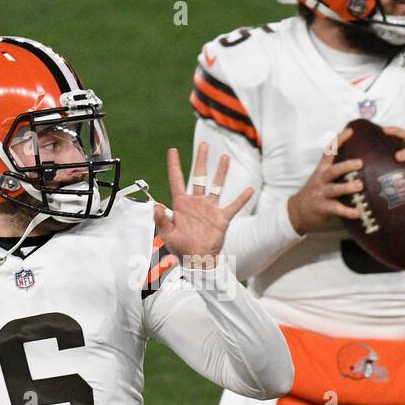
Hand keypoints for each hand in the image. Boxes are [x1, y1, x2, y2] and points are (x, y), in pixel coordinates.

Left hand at [153, 142, 253, 263]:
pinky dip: (241, 199)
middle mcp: (196, 202)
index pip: (176, 180)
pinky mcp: (221, 218)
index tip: (172, 150)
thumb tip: (155, 205)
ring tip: (225, 157)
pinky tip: (249, 189)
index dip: (174, 165)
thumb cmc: (180, 249)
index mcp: (181, 204)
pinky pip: (233, 206)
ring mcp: (210, 209)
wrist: (197, 260)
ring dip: (221, 172)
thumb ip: (161, 219)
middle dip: (201, 160)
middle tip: (204, 144)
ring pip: (217, 186)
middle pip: (199, 176)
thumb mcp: (167, 235)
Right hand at [287, 127, 365, 232]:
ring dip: (347, 187)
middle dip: (346, 166)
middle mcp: (321, 179)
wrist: (298, 211)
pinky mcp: (323, 208)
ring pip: (334, 189)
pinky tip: (358, 213)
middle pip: (333, 170)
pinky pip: (336, 209)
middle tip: (360, 163)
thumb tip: (360, 159)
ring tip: (360, 186)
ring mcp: (321, 194)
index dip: (339, 140)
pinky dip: (348, 211)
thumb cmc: (317, 192)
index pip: (329, 151)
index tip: (351, 131)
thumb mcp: (322, 177)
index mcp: (322, 169)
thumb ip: (336, 169)